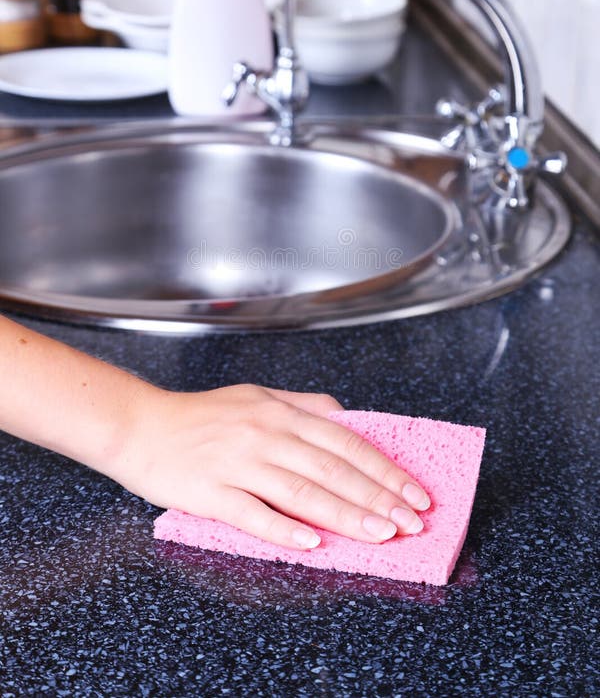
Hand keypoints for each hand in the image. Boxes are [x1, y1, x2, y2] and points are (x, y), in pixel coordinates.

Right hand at [120, 384, 429, 549]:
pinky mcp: (210, 492)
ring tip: (380, 534)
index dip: (383, 469)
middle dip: (378, 496)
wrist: (140, 426)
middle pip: (332, 468)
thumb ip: (304, 405)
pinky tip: (313, 544)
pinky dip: (285, 530)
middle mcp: (264, 434)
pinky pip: (253, 515)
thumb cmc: (201, 415)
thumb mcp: (257, 395)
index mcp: (279, 411)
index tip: (414, 493)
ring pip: (302, 491)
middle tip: (412, 522)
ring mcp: (237, 464)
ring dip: (345, 515)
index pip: (345, 441)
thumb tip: (346, 418)